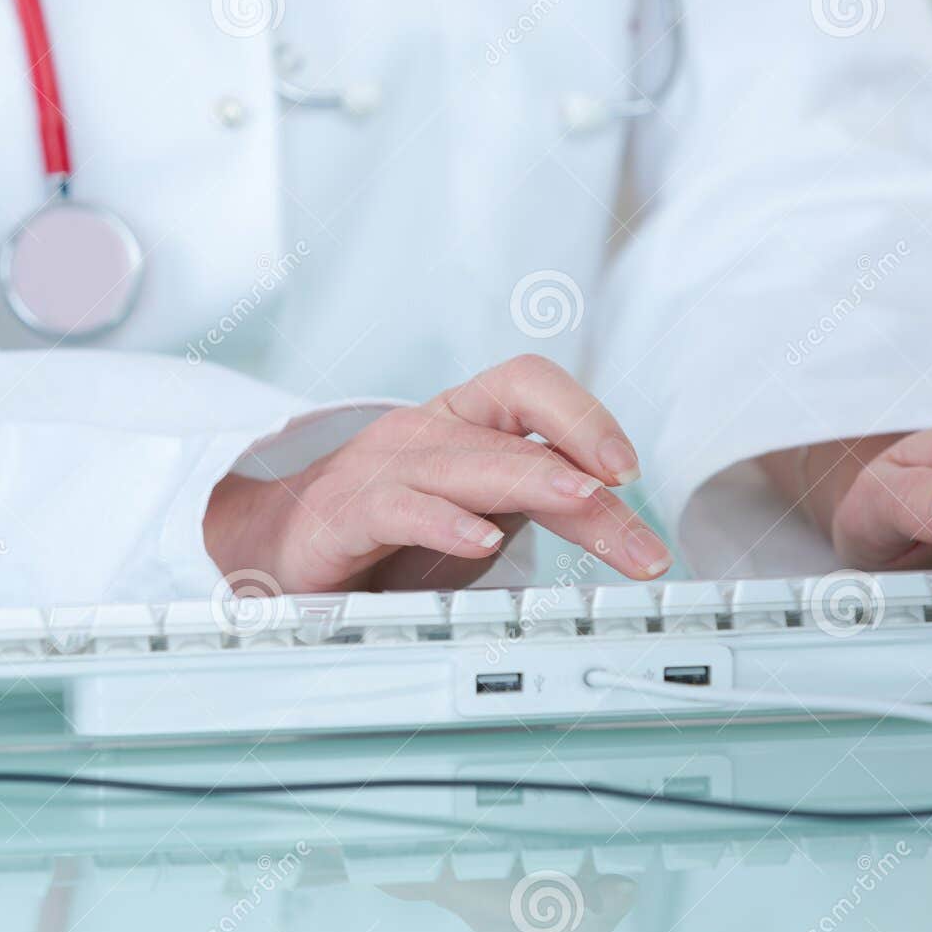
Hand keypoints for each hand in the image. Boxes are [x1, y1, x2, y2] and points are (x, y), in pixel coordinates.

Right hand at [203, 355, 671, 592]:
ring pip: (468, 464)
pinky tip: (480, 543)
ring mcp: (384, 467)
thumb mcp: (481, 509)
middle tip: (640, 540)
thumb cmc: (393, 524)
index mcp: (463, 419)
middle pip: (517, 437)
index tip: (628, 472)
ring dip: (534, 483)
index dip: (584, 417)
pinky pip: (402, 508)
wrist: (290, 546)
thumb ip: (543, 504)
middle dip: (589, 486)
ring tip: (584, 502)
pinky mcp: (348, 513)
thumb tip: (628, 521)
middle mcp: (426, 430)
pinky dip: (445, 524)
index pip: (529, 385)